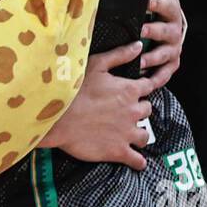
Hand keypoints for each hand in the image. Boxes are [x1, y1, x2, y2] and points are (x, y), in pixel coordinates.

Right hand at [38, 39, 153, 170]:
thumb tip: (139, 46)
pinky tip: (136, 161)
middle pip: (147, 111)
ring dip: (139, 134)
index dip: (144, 88)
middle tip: (124, 112)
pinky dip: (138, 161)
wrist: (57, 118)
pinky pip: (138, 160)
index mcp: (130, 89)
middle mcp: (133, 111)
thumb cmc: (74, 89)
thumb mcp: (97, 65)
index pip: (150, 87)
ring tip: (129, 134)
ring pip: (145, 135)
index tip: (138, 91)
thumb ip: (120, 55)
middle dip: (138, 110)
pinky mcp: (119, 151)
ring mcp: (127, 133)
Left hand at [140, 0, 184, 87]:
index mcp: (172, 12)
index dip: (157, 3)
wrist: (176, 31)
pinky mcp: (171, 64)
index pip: (166, 6)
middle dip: (153, 31)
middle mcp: (175, 31)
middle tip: (141, 31)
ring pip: (165, 54)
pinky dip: (155, 78)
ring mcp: (173, 49)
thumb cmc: (163, 13)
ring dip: (152, 58)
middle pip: (166, 31)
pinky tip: (144, 80)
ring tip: (139, 61)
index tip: (146, 1)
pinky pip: (164, 73)